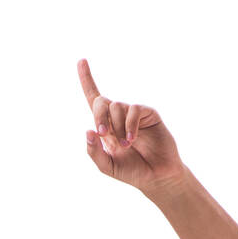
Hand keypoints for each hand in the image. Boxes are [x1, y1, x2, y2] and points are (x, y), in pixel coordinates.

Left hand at [77, 57, 185, 194]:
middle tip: (102, 132)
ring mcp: (133, 114)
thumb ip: (94, 152)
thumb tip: (87, 131)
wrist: (156, 177)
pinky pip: (134, 110)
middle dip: (98, 115)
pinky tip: (131, 139)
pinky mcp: (148, 114)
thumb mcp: (107, 167)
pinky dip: (129, 125)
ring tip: (126, 144)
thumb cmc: (132, 172)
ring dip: (117, 127)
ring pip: (116, 107)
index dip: (87, 80)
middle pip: (101, 101)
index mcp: (106, 127)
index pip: (94, 99)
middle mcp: (118, 117)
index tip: (81, 61)